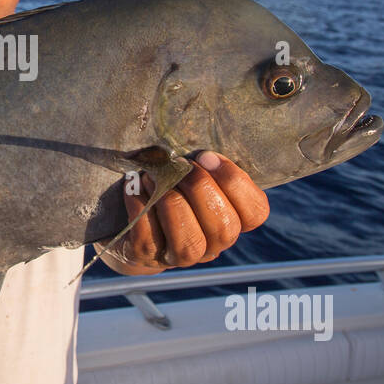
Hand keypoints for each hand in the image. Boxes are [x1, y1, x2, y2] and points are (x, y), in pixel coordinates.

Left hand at [99, 151, 268, 275]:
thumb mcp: (192, 169)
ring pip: (189, 242)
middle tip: (180, 165)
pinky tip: (134, 186)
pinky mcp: (147, 258)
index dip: (235, 183)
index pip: (256, 212)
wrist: (128, 218)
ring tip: (154, 176)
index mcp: (231, 218)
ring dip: (171, 204)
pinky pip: (148, 239)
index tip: (207, 156)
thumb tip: (217, 125)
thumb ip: (207, 159)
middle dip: (201, 190)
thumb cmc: (168, 183)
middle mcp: (212, 243)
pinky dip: (140, 209)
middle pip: (224, 227)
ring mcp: (180, 256)